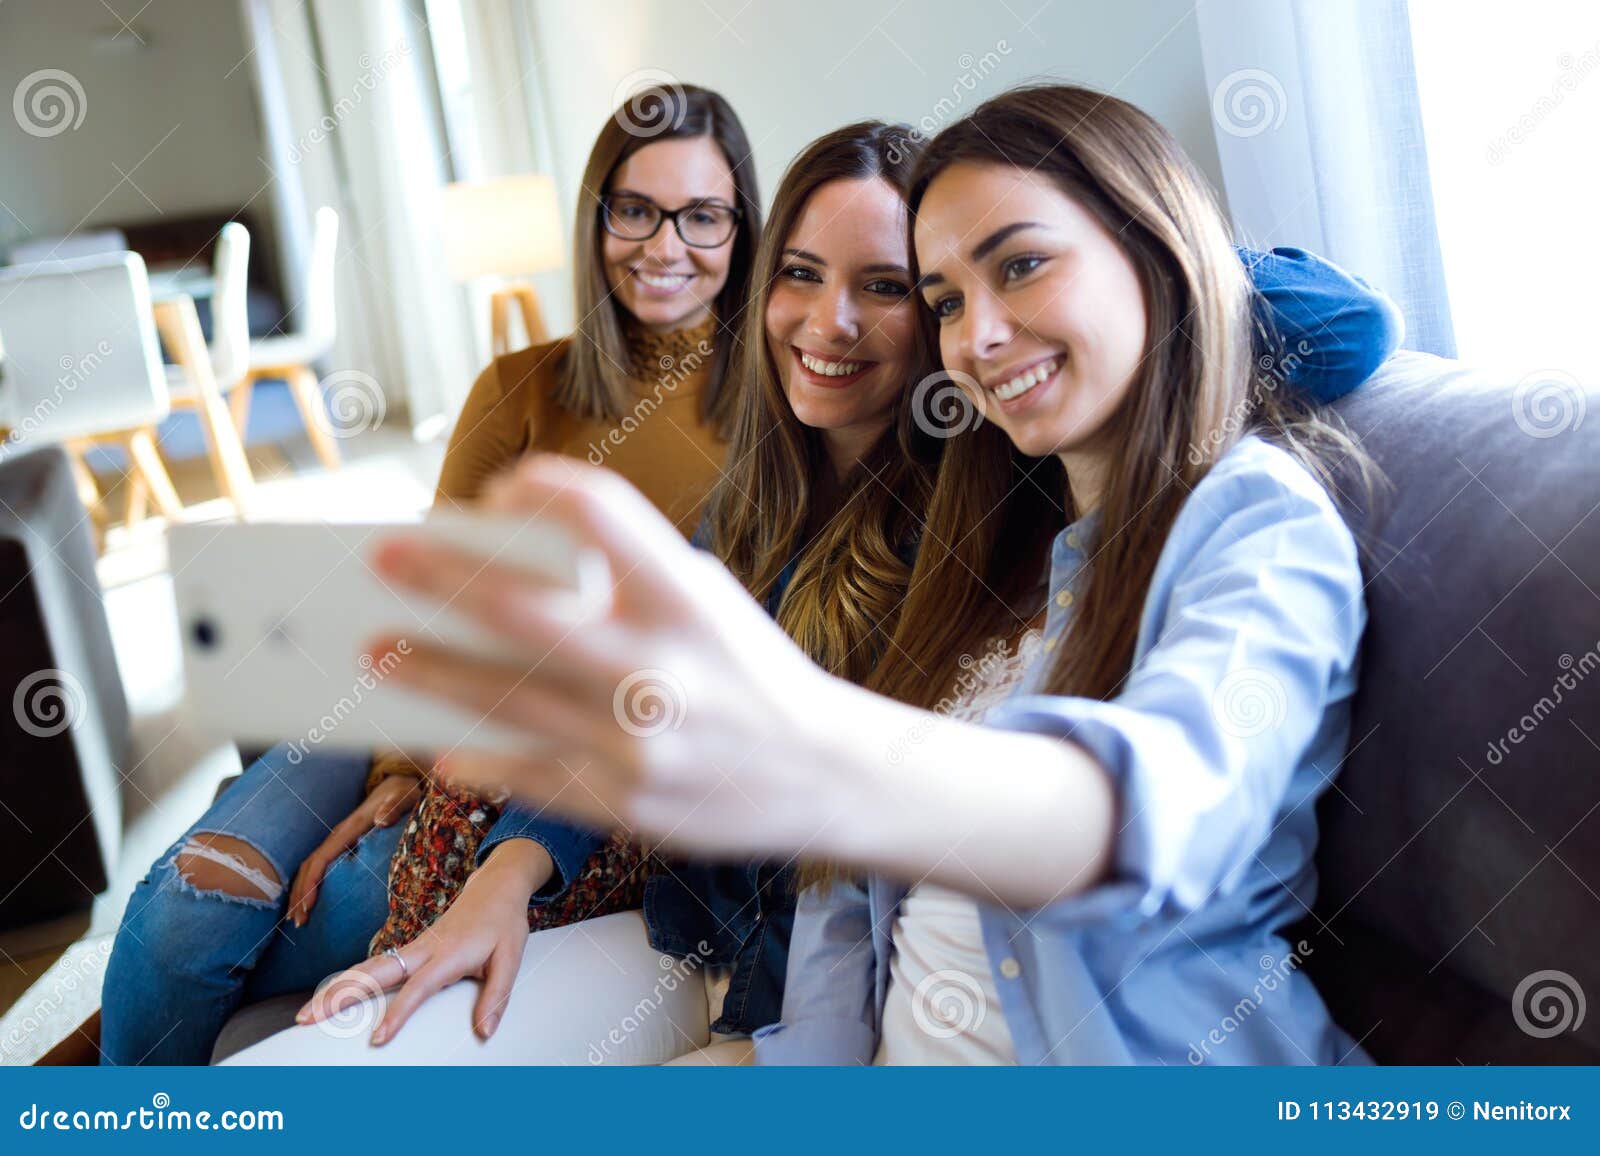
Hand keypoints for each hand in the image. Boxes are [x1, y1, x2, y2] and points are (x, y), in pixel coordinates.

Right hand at [287, 774, 419, 926]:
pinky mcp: (342, 845)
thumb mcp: (403, 797)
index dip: (312, 882)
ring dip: (301, 892)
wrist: (397, 786)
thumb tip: (381, 820)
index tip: (309, 906)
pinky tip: (309, 904)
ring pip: (310, 867)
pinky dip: (309, 885)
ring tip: (298, 920)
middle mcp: (338, 835)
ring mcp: (338, 841)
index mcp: (349, 829)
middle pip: (309, 866)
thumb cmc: (402, 794)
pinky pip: (319, 867)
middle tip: (298, 923)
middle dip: (300, 894)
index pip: (322, 859)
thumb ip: (394, 807)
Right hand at [296, 839, 553, 1044]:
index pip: (418, 988)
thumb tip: (484, 1033)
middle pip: (374, 972)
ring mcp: (414, 947)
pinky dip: (348, 979)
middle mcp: (424, 948)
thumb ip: (496, 997)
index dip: (398, 1014)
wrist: (496, 888)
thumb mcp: (511, 959)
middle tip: (307, 1018)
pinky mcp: (411, 949)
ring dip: (335, 987)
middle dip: (339, 995)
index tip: (377, 1039)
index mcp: (448, 954)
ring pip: (367, 967)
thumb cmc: (503, 924)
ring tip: (306, 1012)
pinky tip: (331, 995)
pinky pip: (374, 965)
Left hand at [364, 456, 856, 860]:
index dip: (537, 488)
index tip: (494, 488)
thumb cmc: (752, 675)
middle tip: (383, 557)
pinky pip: (528, 774)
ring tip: (376, 650)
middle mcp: (658, 665)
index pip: (600, 513)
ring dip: (430, 670)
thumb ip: (630, 583)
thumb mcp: (711, 606)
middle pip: (523, 610)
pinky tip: (439, 744)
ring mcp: (637, 739)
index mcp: (687, 599)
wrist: (825, 774)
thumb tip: (514, 571)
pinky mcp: (624, 801)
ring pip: (505, 699)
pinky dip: (479, 758)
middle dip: (441, 579)